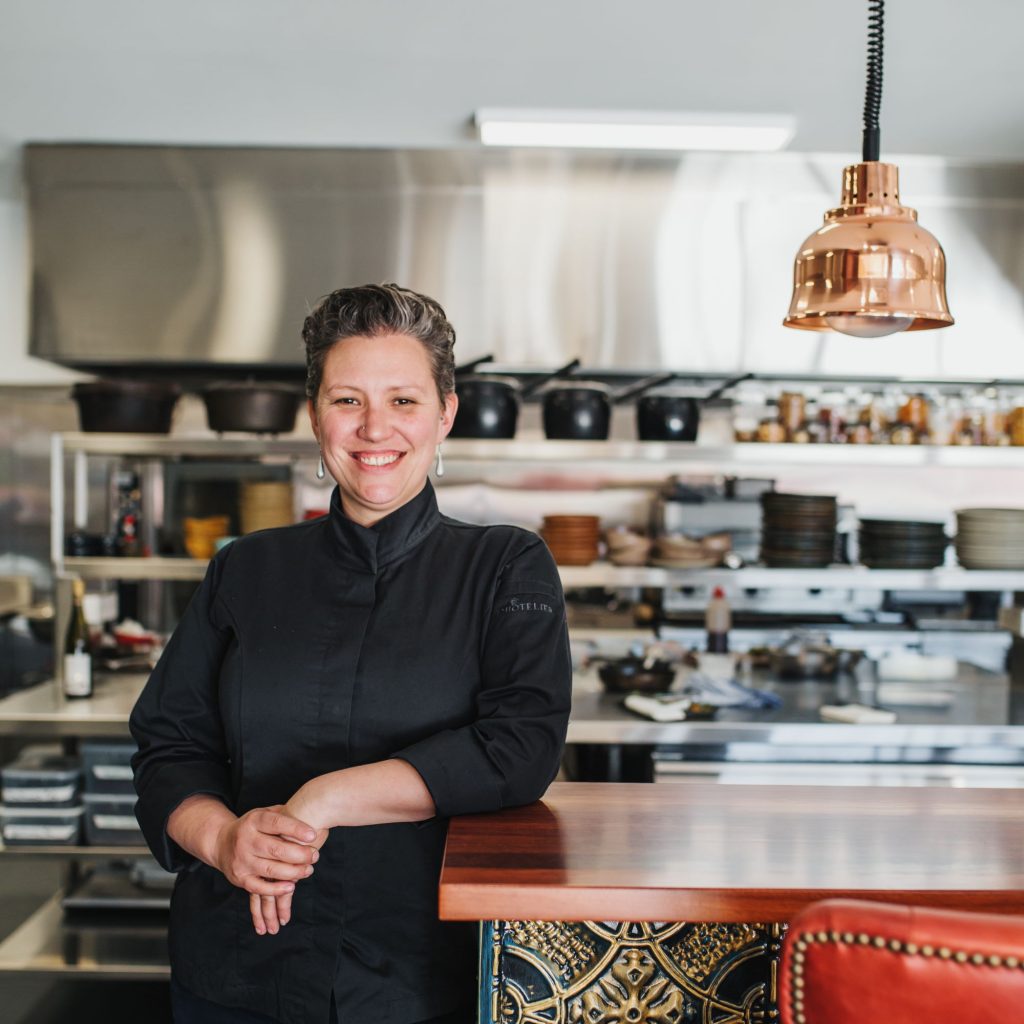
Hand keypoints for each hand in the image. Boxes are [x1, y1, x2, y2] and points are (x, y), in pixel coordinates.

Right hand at [212, 804, 319, 935]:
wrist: (221, 843)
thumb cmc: (252, 827)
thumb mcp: (263, 813)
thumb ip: (283, 814)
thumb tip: (310, 813)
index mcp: (253, 820)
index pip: (276, 823)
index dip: (296, 829)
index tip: (313, 834)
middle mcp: (245, 840)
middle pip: (275, 849)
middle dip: (299, 854)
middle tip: (315, 856)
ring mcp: (241, 860)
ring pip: (270, 869)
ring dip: (293, 872)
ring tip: (308, 870)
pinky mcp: (239, 878)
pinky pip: (259, 887)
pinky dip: (276, 889)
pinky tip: (291, 886)